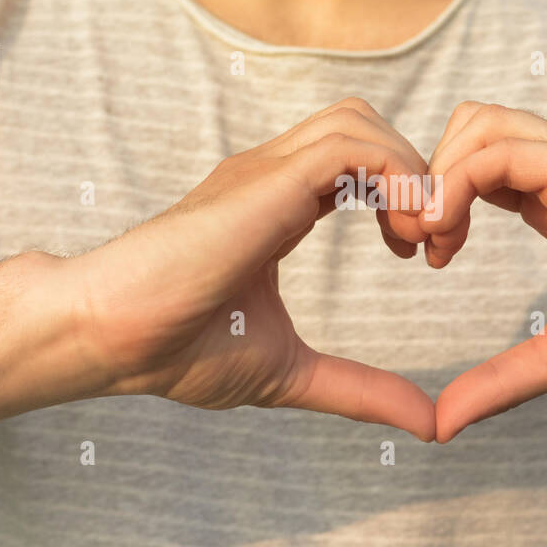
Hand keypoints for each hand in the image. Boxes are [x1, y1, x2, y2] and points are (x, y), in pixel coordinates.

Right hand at [73, 98, 435, 439]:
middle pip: (366, 126)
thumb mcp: (293, 372)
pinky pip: (349, 144)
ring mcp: (264, 171)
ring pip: (360, 121)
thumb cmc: (177, 351)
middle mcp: (272, 176)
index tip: (423, 254)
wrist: (110, 338)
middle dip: (419, 173)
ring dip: (411, 171)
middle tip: (436, 243)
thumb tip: (427, 424)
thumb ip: (360, 389)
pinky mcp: (264, 180)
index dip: (406, 196)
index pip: (359, 162)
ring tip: (421, 238)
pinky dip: (396, 174)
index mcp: (277, 206)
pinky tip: (405, 231)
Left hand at [422, 103, 546, 441]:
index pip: (469, 165)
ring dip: (434, 177)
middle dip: (422, 178)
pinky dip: (455, 184)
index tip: (425, 260)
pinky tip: (450, 235)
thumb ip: (504, 380)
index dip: (432, 203)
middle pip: (464, 126)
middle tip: (417, 245)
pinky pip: (501, 151)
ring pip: (476, 124)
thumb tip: (443, 423)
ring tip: (432, 241)